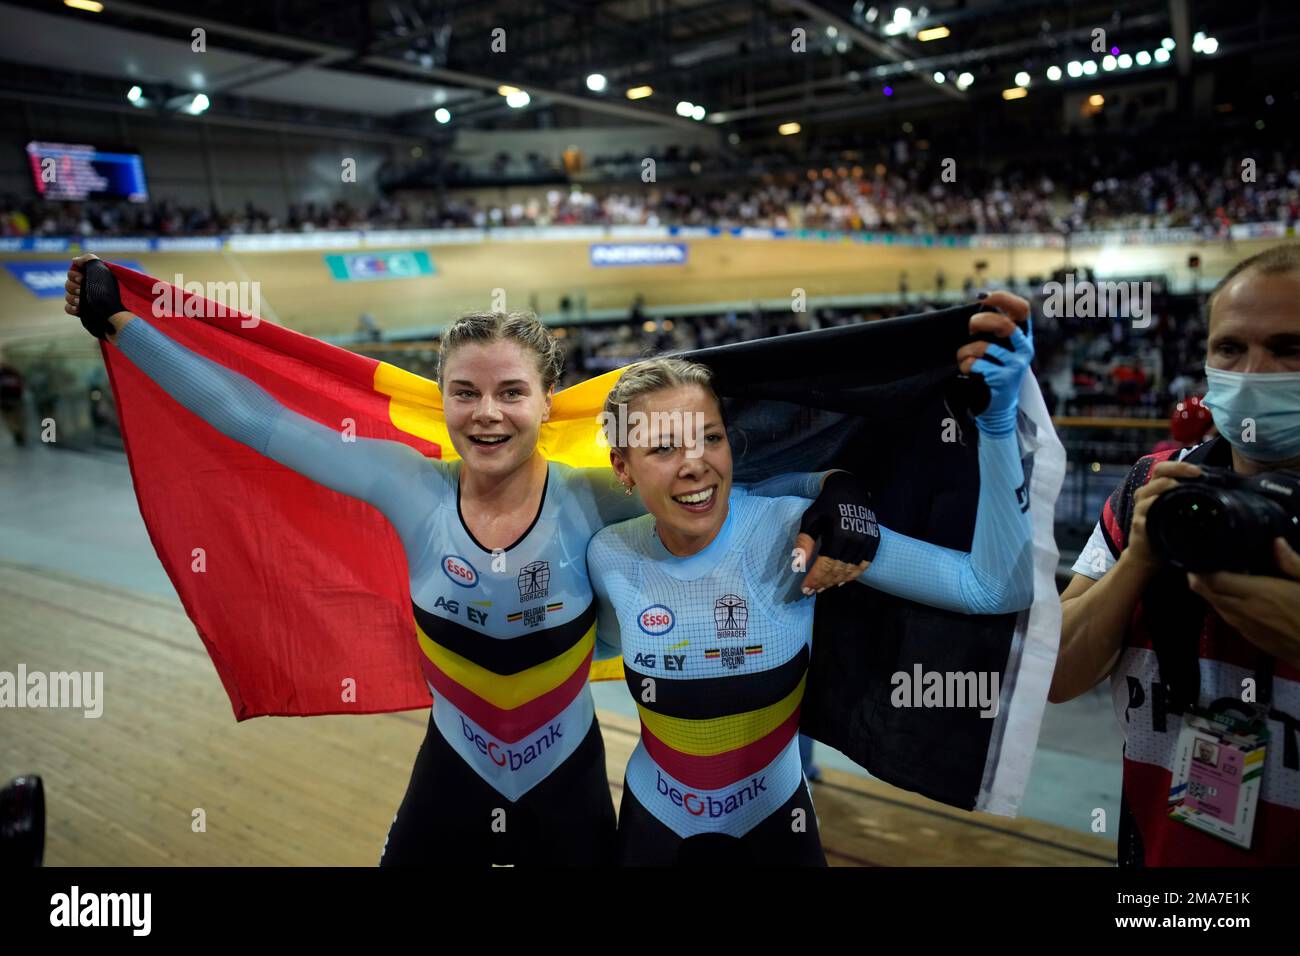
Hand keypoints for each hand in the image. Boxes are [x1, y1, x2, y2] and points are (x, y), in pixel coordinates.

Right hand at [64, 254, 123, 339]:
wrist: (113, 312)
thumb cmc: (107, 290)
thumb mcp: (101, 269)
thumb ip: (88, 259)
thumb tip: (74, 260)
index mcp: (91, 278)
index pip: (71, 273)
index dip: (74, 275)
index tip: (82, 278)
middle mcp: (87, 289)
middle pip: (67, 285)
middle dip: (73, 287)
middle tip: (82, 291)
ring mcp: (85, 301)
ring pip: (67, 296)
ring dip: (73, 298)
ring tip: (82, 301)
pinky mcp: (83, 312)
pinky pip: (67, 308)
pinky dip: (71, 308)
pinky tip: (79, 309)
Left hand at [794, 471, 878, 594]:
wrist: (850, 488)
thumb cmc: (826, 504)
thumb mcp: (811, 519)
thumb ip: (805, 542)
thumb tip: (797, 566)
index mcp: (840, 533)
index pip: (826, 564)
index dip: (815, 578)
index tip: (805, 589)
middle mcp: (857, 539)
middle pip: (839, 570)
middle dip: (823, 582)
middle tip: (811, 591)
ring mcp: (868, 540)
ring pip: (852, 570)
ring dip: (836, 581)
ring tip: (822, 588)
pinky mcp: (874, 540)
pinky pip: (864, 564)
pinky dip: (853, 575)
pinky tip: (841, 581)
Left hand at [956, 290, 1034, 435]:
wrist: (998, 407)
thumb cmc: (992, 371)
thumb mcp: (997, 347)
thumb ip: (992, 328)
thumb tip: (980, 297)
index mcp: (1023, 337)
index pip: (1022, 310)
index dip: (1004, 299)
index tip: (984, 297)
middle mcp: (1024, 349)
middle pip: (1004, 325)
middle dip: (981, 321)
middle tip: (970, 327)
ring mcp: (1016, 365)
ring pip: (985, 347)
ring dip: (965, 351)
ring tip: (962, 357)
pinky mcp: (1004, 379)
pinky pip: (976, 364)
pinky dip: (965, 365)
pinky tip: (967, 371)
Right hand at [1126, 460, 1202, 569]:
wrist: (1148, 557)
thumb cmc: (1168, 533)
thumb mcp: (1180, 513)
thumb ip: (1190, 500)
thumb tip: (1220, 492)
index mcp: (1156, 489)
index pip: (1165, 468)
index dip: (1181, 465)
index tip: (1200, 471)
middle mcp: (1146, 494)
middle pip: (1159, 471)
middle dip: (1179, 469)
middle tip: (1197, 474)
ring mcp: (1141, 508)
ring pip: (1153, 489)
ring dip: (1170, 487)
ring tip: (1188, 490)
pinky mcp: (1139, 523)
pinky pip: (1148, 511)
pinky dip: (1159, 507)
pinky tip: (1174, 510)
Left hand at [1188, 538, 1299, 668]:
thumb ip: (1293, 563)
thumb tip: (1277, 543)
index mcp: (1261, 594)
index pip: (1215, 581)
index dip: (1200, 570)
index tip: (1196, 557)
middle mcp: (1247, 612)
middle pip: (1209, 595)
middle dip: (1199, 581)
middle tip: (1197, 566)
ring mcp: (1249, 630)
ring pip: (1218, 609)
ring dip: (1210, 595)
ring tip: (1211, 579)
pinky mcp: (1256, 642)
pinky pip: (1230, 621)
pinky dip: (1224, 608)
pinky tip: (1233, 600)